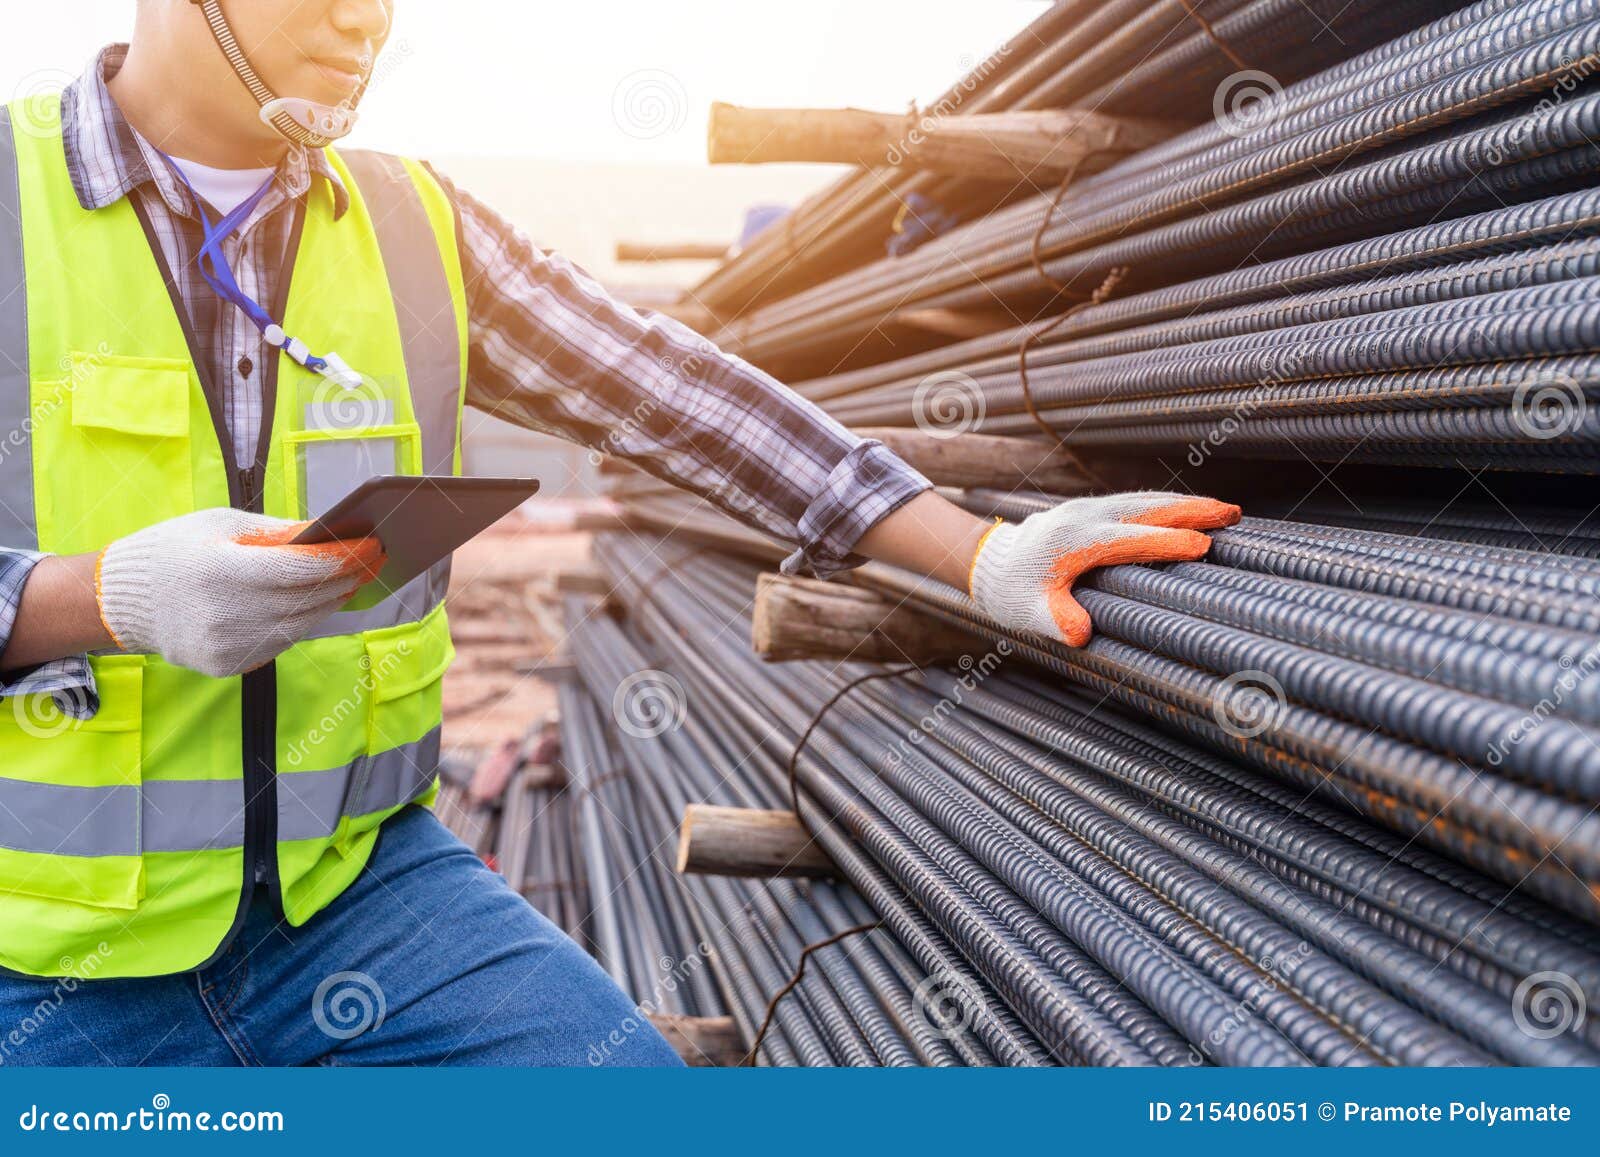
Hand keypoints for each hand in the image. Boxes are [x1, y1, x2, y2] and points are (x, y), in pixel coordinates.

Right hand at [96, 508, 385, 676]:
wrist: (121, 601)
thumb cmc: (176, 550)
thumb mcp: (220, 524)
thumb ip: (277, 532)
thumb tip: (330, 532)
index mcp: (221, 570)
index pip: (300, 568)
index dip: (343, 557)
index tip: (374, 543)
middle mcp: (225, 613)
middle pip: (309, 598)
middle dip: (347, 577)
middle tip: (375, 559)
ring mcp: (227, 645)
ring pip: (302, 624)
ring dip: (332, 601)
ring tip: (353, 579)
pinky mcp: (228, 665)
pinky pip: (281, 642)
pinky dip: (303, 621)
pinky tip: (318, 603)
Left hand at [968, 491, 1240, 646]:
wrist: (989, 561)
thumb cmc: (1012, 592)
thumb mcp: (1027, 612)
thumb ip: (1054, 620)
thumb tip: (1080, 634)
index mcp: (1074, 541)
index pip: (1128, 539)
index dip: (1165, 543)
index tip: (1202, 546)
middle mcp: (1084, 516)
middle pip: (1146, 510)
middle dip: (1191, 511)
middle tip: (1233, 514)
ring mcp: (1088, 508)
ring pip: (1145, 501)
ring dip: (1186, 503)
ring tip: (1227, 510)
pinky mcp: (1091, 509)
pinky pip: (1136, 502)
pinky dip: (1167, 504)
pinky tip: (1193, 509)